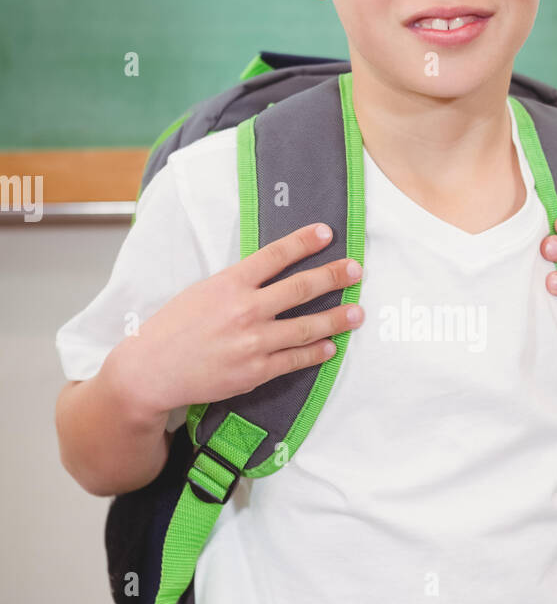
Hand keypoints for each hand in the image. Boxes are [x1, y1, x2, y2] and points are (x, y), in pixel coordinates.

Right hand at [113, 222, 364, 415]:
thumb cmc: (173, 329)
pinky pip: (295, 359)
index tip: (327, 232)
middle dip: (333, 276)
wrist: (152, 370)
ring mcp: (253, 341)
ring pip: (306, 327)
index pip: (275, 255)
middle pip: (300, 288)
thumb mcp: (201, 292)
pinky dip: (316, 352)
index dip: (304, 241)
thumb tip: (268, 275)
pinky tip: (331, 347)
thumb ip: (235, 284)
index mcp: (229, 283)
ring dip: (336, 318)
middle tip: (356, 270)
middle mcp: (245, 309)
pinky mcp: (255, 371)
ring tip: (357, 312)